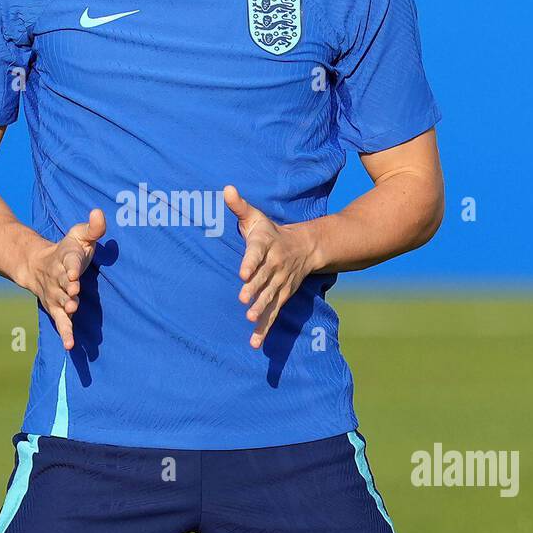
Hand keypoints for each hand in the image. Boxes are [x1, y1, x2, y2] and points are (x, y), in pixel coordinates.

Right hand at [27, 209, 105, 350]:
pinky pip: (61, 323)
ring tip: (71, 311)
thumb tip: (99, 213)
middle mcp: (59, 279)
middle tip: (73, 292)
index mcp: (66, 259)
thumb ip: (92, 227)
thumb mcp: (79, 235)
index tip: (73, 272)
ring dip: (66, 307)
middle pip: (63, 284)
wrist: (37, 266)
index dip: (71, 267)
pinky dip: (65, 333)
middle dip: (68, 288)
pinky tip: (70, 345)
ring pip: (61, 302)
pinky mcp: (57, 309)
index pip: (68, 262)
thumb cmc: (68, 250)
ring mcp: (56, 295)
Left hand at [224, 185, 316, 348]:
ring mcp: (280, 283)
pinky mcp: (282, 296)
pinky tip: (255, 343)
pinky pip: (273, 313)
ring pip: (270, 298)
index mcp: (266, 246)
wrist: (305, 246)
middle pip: (264, 279)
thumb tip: (226, 189)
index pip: (256, 254)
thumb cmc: (270, 232)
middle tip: (244, 300)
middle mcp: (275, 266)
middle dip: (255, 290)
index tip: (243, 272)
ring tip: (251, 319)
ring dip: (261, 309)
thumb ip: (239, 206)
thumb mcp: (255, 217)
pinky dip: (265, 328)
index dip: (250, 263)